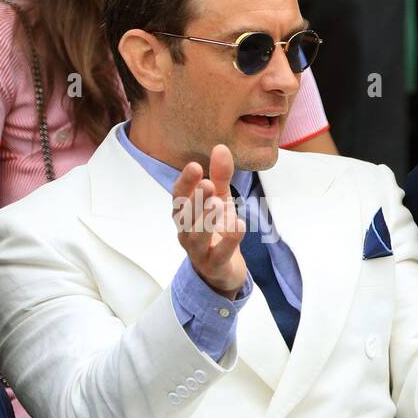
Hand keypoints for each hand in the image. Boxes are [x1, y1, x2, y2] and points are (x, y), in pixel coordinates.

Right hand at [171, 144, 246, 296]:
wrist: (222, 269)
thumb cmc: (216, 229)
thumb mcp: (220, 198)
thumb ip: (220, 176)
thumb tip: (221, 147)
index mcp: (184, 213)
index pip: (179, 196)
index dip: (185, 182)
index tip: (195, 166)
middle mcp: (186, 231)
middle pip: (184, 216)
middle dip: (195, 199)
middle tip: (207, 183)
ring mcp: (198, 251)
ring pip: (196, 237)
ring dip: (206, 219)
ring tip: (218, 204)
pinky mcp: (214, 265)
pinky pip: (219, 254)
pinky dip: (229, 241)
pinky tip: (238, 225)